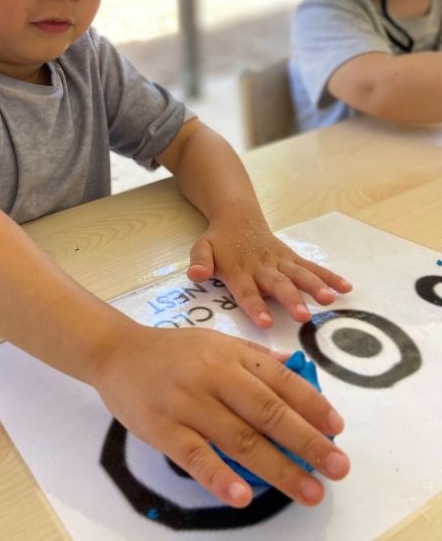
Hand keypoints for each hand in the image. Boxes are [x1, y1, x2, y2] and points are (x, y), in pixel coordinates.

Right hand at [94, 323, 349, 507]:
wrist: (117, 352)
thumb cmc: (172, 351)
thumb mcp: (216, 342)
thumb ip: (255, 357)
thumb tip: (297, 370)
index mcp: (232, 356)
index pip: (281, 381)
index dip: (313, 406)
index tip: (337, 430)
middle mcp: (215, 377)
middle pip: (269, 412)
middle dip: (308, 442)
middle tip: (338, 468)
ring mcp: (188, 403)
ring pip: (240, 439)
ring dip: (279, 468)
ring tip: (310, 491)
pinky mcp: (163, 428)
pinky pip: (195, 455)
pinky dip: (220, 476)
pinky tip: (243, 496)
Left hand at [187, 218, 352, 327]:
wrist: (238, 217)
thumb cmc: (219, 242)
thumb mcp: (202, 248)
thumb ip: (199, 262)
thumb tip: (195, 275)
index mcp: (239, 270)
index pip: (247, 291)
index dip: (255, 306)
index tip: (265, 322)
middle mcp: (263, 266)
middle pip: (278, 284)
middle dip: (291, 300)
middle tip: (303, 316)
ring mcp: (280, 261)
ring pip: (300, 274)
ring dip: (316, 286)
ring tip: (330, 300)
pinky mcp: (292, 258)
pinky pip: (312, 267)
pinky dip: (329, 276)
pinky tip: (346, 288)